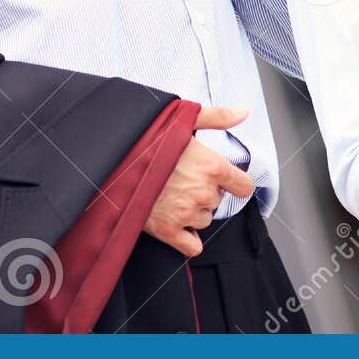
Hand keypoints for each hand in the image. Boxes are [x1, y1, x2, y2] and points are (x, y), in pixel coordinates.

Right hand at [144, 104, 253, 257]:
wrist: (114, 165)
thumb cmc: (148, 142)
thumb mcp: (184, 121)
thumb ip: (217, 117)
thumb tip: (243, 111)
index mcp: (212, 167)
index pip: (244, 187)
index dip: (235, 183)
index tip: (226, 181)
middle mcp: (203, 192)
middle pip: (219, 201)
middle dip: (206, 192)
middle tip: (185, 181)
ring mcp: (186, 213)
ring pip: (205, 220)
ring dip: (194, 212)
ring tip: (174, 196)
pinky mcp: (168, 231)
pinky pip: (192, 246)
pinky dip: (187, 238)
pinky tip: (177, 223)